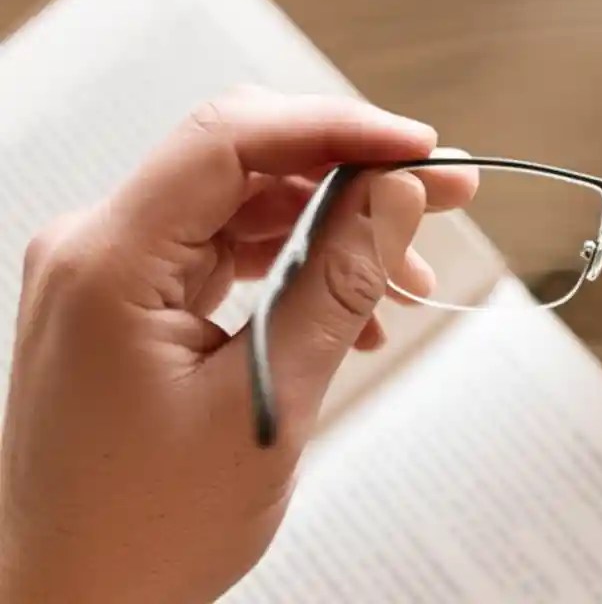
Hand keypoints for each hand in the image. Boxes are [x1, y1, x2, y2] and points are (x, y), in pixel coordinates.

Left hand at [0, 86, 475, 602]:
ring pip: (242, 208)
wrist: (75, 602)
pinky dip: (294, 270)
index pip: (232, 139)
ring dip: (332, 231)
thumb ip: (336, 283)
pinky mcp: (128, 305)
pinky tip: (352, 313)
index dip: (339, 129)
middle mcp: (97, 251)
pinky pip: (224, 255)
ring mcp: (110, 277)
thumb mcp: (267, 403)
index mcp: (110, 263)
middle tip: (442, 199)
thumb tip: (396, 195)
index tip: (421, 152)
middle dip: (351, 175)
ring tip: (408, 282)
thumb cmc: (145, 530)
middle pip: (243, 164)